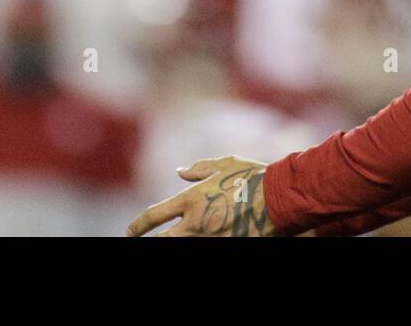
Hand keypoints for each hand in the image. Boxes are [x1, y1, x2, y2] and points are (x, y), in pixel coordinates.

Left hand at [127, 156, 276, 236]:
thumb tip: (180, 171)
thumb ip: (199, 167)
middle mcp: (196, 222)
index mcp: (191, 199)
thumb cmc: (252, 176)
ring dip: (175, 241)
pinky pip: (205, 246)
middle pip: (163, 239)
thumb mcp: (225, 164)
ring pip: (182, 245)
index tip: (131, 230)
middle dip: (149, 241)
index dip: (139, 225)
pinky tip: (196, 239)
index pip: (155, 215)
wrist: (279, 197)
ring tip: (170, 238)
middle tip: (138, 241)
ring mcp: (210, 237)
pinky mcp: (225, 244)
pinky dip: (198, 243)